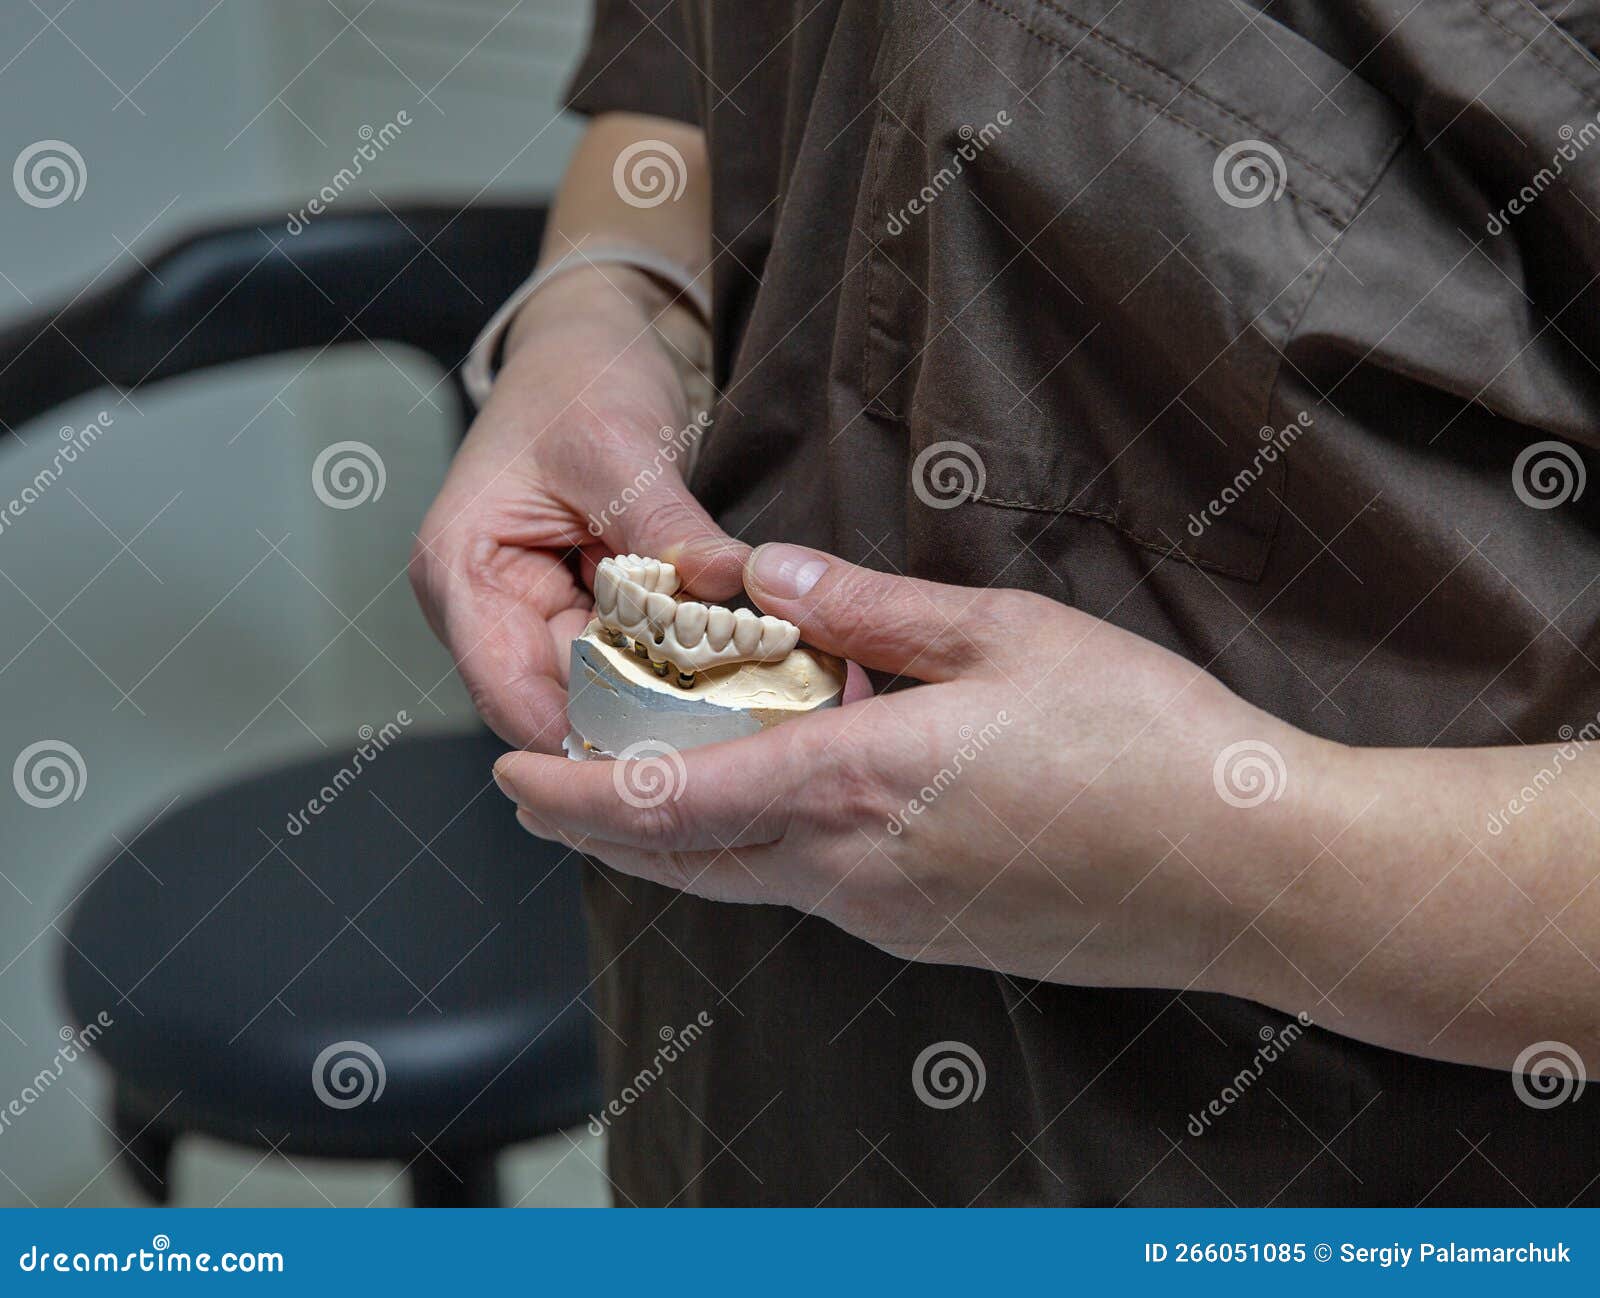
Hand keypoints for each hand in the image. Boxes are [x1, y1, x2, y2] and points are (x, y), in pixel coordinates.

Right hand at [411, 266, 745, 751]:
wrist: (595, 343)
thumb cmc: (579, 378)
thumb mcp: (622, 449)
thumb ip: (668, 530)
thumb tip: (735, 588)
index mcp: (462, 572)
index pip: (508, 693)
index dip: (579, 732)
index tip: (662, 749)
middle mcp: (488, 607)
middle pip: (556, 701)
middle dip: (635, 716)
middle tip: (723, 729)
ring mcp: (534, 611)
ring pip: (598, 688)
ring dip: (661, 693)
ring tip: (735, 701)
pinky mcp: (581, 609)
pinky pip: (628, 658)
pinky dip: (672, 664)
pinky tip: (726, 668)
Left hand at [493, 544, 1336, 993]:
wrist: (1247, 871)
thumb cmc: (1138, 740)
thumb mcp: (1001, 637)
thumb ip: (866, 609)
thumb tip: (763, 578)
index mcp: (853, 785)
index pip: (665, 800)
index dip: (574, 792)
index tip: (509, 777)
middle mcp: (849, 871)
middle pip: (680, 860)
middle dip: (598, 827)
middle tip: (543, 791)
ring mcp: (888, 917)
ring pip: (742, 882)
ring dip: (678, 838)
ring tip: (647, 784)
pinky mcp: (930, 936)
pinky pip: (811, 893)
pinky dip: (761, 850)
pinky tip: (784, 805)